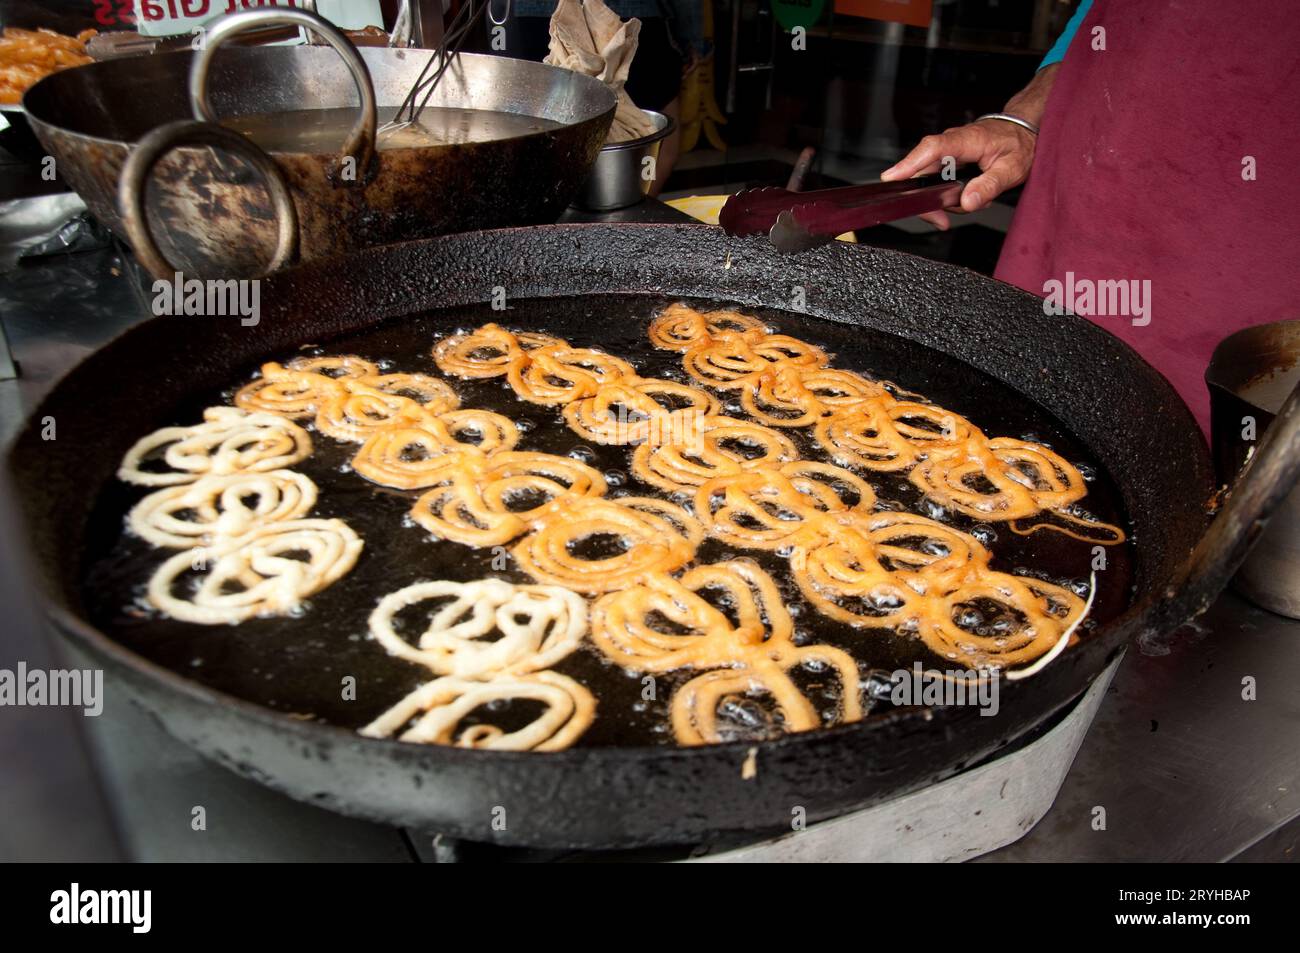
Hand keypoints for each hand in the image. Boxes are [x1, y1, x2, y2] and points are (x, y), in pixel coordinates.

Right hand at [879, 120, 1035, 229]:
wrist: (1024, 131)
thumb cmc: (1019, 144)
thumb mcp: (1012, 168)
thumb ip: (989, 185)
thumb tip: (968, 201)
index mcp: (966, 140)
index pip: (931, 149)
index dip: (909, 163)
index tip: (892, 178)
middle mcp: (951, 143)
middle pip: (922, 171)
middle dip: (928, 200)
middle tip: (941, 220)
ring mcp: (947, 152)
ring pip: (928, 180)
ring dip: (943, 200)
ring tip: (969, 203)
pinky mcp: (947, 160)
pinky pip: (936, 181)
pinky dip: (947, 195)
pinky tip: (966, 198)